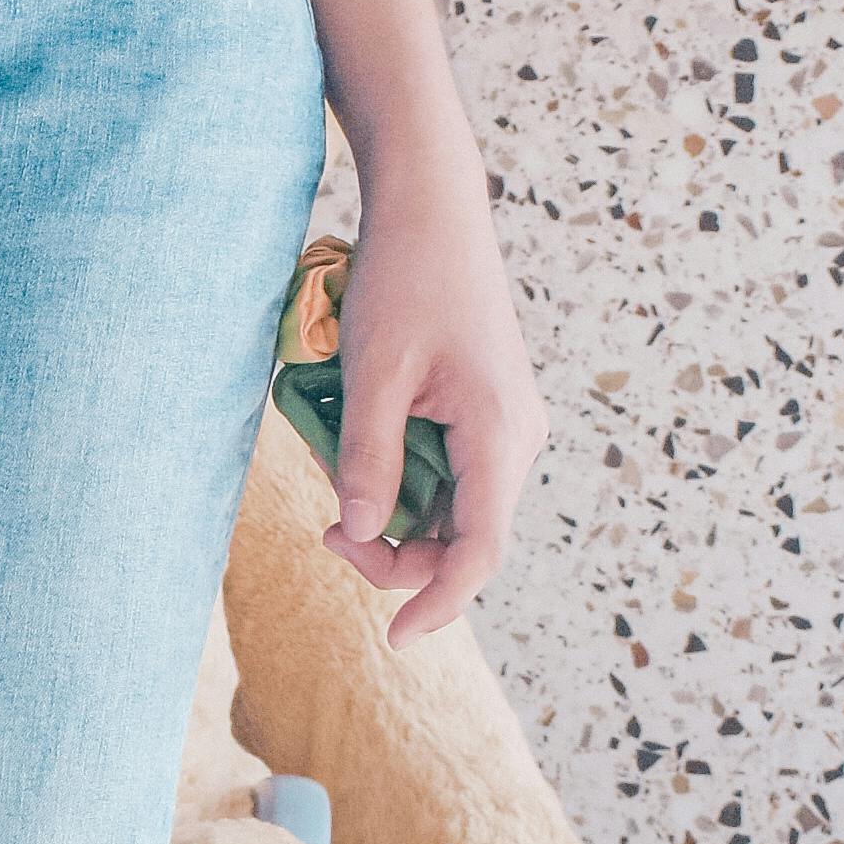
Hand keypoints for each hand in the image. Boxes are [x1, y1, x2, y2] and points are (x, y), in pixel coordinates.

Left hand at [324, 138, 545, 642]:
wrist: (431, 208)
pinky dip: (406, 482)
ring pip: (455, 509)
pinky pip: (450, 473)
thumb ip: (368, 459)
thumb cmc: (402, 279)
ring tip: (337, 481)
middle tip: (327, 529)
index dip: (437, 602)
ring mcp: (506, 425)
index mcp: (499, 432)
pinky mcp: (486, 411)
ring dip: (398, 516)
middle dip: (397, 553)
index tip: (393, 636)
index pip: (480, 552)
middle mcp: (517, 437)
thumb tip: (362, 534)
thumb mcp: (371, 372)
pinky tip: (363, 454)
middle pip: (465, 538)